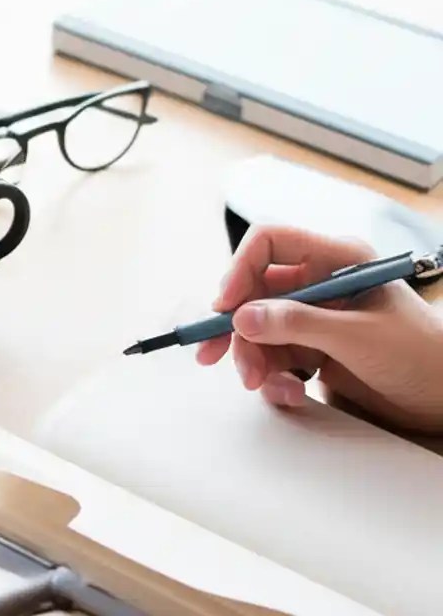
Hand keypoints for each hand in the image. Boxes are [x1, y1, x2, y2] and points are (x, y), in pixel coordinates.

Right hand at [196, 225, 442, 432]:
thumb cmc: (424, 357)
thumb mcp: (358, 338)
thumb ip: (297, 324)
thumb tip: (241, 318)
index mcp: (337, 260)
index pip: (269, 244)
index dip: (240, 270)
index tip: (225, 308)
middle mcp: (321, 283)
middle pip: (253, 292)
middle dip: (236, 328)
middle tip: (214, 357)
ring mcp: (315, 317)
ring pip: (257, 329)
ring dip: (253, 360)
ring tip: (266, 386)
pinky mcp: (313, 348)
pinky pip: (272, 356)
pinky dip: (273, 378)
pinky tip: (292, 393)